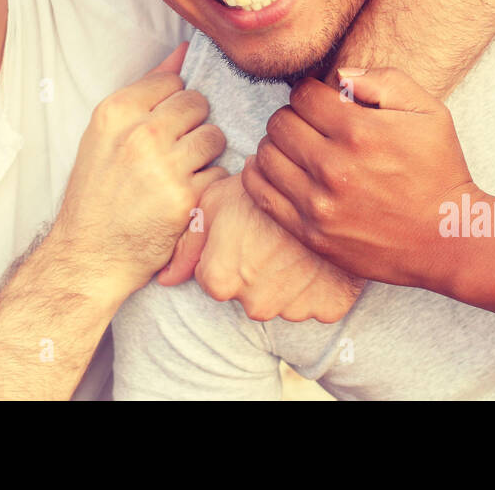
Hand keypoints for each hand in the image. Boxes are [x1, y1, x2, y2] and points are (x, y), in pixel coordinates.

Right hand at [53, 43, 226, 299]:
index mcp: (115, 112)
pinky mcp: (185, 198)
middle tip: (175, 150)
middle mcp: (140, 134)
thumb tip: (183, 51)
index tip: (161, 125)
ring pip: (214, 137)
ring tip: (182, 172)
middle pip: (197, 104)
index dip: (172, 103)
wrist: (90, 254)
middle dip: (193, 125)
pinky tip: (185, 197)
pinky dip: (207, 186)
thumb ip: (145, 90)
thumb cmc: (97, 192)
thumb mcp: (105, 134)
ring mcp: (164, 166)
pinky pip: (218, 175)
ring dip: (205, 154)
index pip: (172, 81)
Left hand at [158, 172, 363, 322]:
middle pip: (249, 293)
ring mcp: (294, 308)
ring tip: (294, 245)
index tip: (245, 232)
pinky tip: (316, 258)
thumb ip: (188, 244)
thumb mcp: (215, 202)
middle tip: (271, 237)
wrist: (325, 185)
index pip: (214, 279)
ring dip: (288, 279)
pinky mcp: (329, 308)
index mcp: (219, 280)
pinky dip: (318, 285)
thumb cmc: (261, 190)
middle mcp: (254, 303)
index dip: (229, 253)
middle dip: (257, 269)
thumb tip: (166, 279)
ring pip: (284, 299)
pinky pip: (317, 303)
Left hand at [241, 67, 478, 290]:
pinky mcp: (310, 233)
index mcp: (359, 132)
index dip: (311, 94)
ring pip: (266, 154)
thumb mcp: (429, 113)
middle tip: (310, 126)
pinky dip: (259, 173)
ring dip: (277, 144)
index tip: (322, 103)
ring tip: (297, 147)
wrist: (448, 239)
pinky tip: (275, 167)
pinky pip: (260, 192)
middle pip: (280, 122)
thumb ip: (385, 81)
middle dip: (294, 117)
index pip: (302, 95)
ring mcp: (319, 203)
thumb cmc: (440, 171)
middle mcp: (333, 167)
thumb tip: (339, 75)